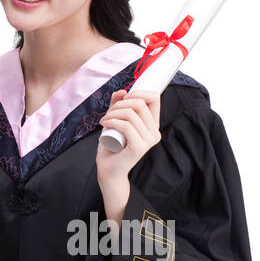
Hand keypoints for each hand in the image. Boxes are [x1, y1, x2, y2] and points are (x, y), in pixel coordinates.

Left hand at [96, 89, 161, 206]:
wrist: (108, 169)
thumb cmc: (112, 145)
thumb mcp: (115, 120)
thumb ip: (118, 105)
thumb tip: (123, 91)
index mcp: (153, 125)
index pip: (154, 99)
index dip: (139, 92)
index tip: (124, 97)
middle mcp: (154, 133)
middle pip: (140, 104)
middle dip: (120, 103)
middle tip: (109, 112)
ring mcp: (148, 141)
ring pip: (131, 114)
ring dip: (113, 112)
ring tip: (104, 120)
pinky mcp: (139, 147)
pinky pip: (126, 126)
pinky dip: (112, 121)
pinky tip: (104, 123)